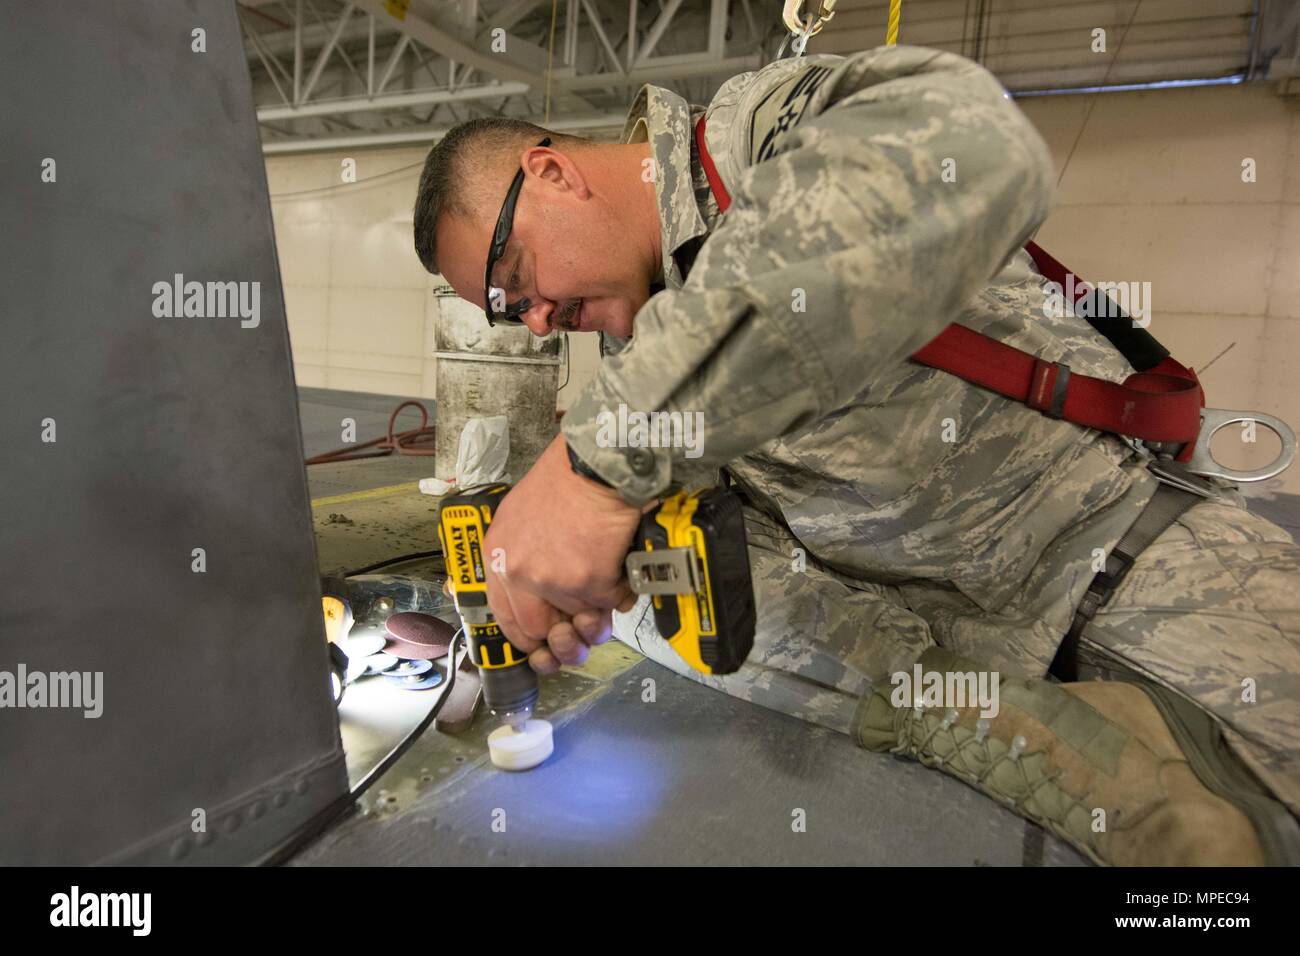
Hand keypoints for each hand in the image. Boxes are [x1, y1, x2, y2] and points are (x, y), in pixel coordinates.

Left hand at [482, 433, 640, 670]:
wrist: (597, 464)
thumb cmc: (566, 479)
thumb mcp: (520, 514)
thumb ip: (519, 554)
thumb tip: (538, 596)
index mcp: (498, 556)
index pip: (505, 616)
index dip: (528, 633)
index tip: (544, 640)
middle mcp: (517, 572)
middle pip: (538, 629)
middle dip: (564, 635)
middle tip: (583, 626)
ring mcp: (552, 580)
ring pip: (580, 616)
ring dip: (599, 604)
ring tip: (608, 578)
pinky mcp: (588, 581)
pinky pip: (609, 603)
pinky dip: (621, 590)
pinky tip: (621, 567)